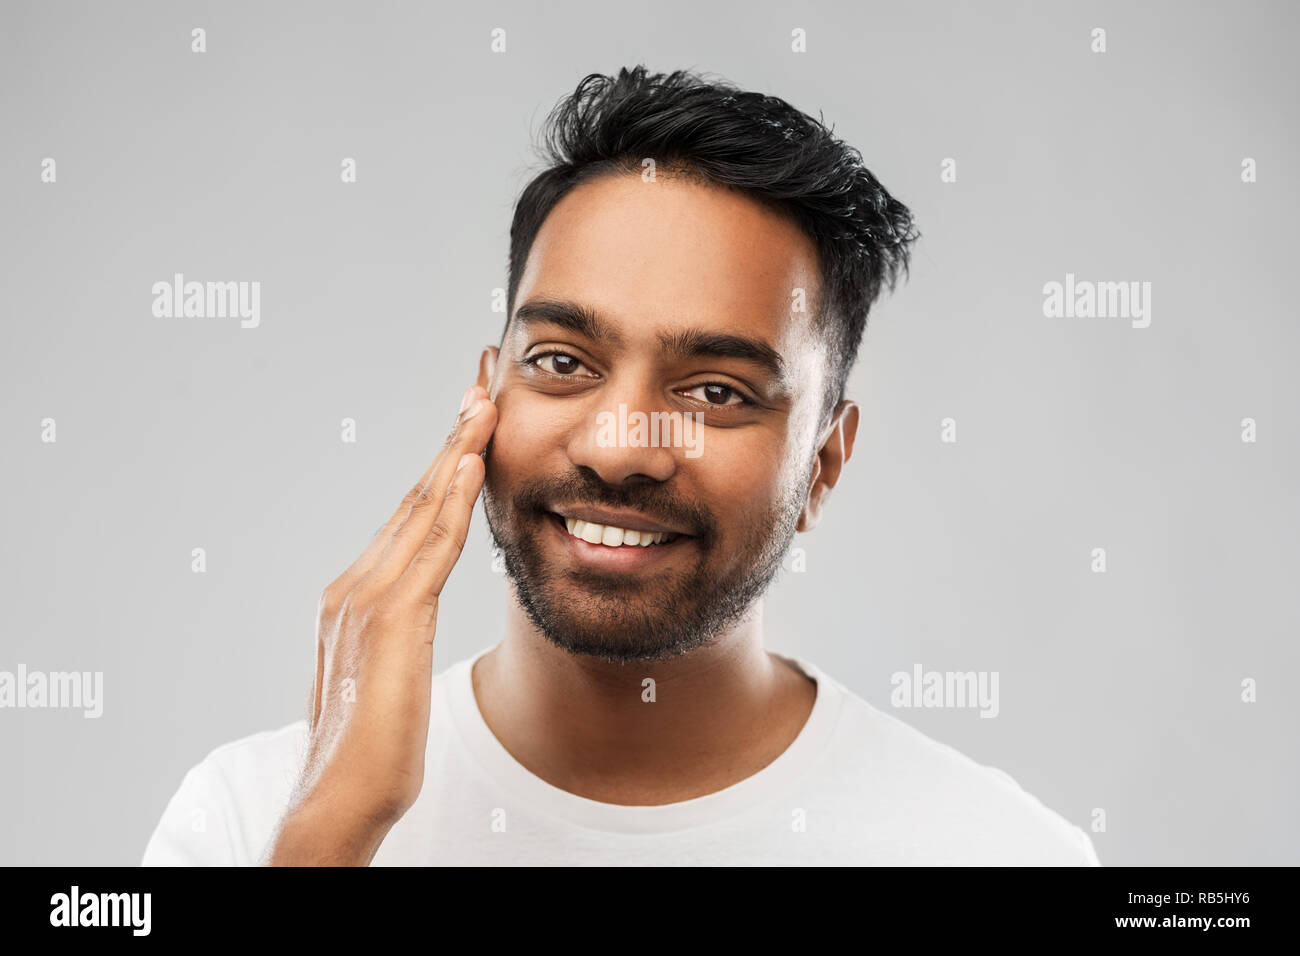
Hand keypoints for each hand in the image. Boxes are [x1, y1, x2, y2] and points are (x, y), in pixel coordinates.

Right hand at [264, 384, 496, 864]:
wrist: (337, 799)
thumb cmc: (372, 747)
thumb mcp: (390, 673)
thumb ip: (400, 632)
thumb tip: (412, 614)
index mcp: (359, 594)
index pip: (411, 514)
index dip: (444, 463)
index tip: (472, 418)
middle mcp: (357, 584)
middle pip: (416, 495)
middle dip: (453, 435)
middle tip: (482, 381)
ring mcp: (369, 598)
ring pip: (423, 508)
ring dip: (457, 448)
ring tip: (484, 398)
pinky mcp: (390, 620)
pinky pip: (430, 548)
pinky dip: (452, 501)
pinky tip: (471, 462)